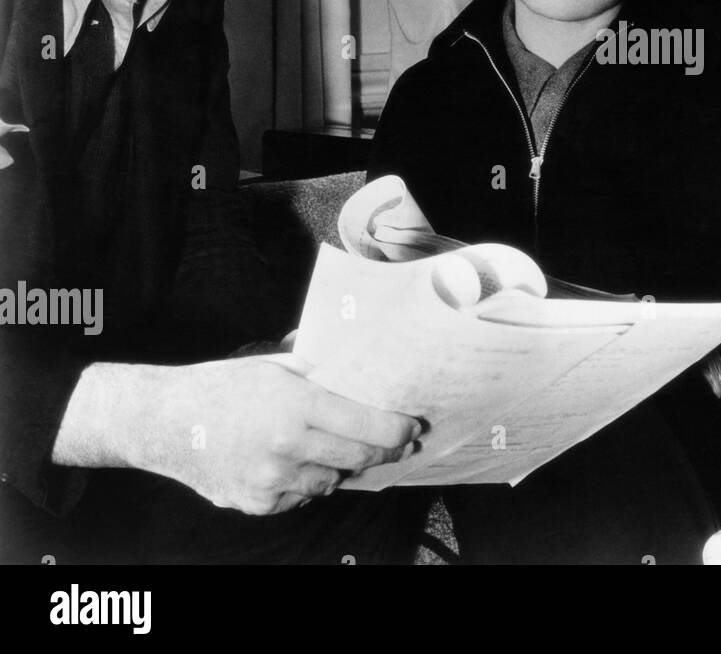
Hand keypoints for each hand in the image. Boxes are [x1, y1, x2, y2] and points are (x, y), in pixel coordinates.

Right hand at [54, 355, 421, 515]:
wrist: (162, 422)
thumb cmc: (221, 387)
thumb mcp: (275, 366)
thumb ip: (320, 370)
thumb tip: (363, 363)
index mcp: (297, 406)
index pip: (369, 425)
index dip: (398, 430)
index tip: (412, 427)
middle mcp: (288, 446)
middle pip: (359, 457)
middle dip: (383, 451)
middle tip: (398, 443)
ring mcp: (271, 480)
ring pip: (331, 480)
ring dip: (340, 466)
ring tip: (338, 448)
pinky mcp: (256, 503)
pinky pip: (299, 496)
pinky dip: (305, 482)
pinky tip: (294, 462)